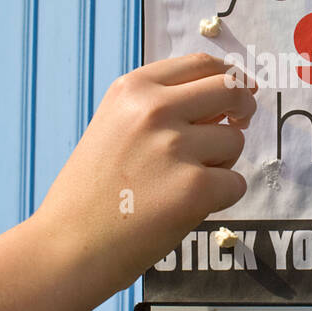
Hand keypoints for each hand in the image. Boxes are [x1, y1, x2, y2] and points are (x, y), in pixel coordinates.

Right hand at [32, 53, 256, 301]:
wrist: (67, 247)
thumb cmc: (91, 193)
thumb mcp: (114, 127)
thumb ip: (161, 108)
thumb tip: (223, 101)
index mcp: (132, 89)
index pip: (200, 64)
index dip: (228, 76)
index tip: (240, 87)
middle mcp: (154, 110)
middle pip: (229, 89)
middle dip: (244, 105)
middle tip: (241, 123)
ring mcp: (175, 148)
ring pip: (234, 141)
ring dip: (221, 163)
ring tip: (179, 185)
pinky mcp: (194, 188)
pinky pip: (235, 184)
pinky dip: (220, 199)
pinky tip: (183, 210)